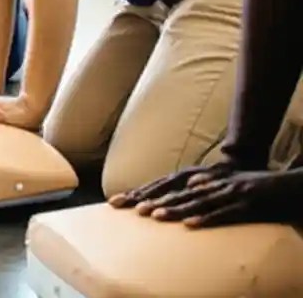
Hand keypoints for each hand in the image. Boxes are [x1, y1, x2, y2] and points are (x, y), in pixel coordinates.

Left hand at [120, 167, 302, 227]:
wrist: (282, 180)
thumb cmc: (249, 182)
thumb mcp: (223, 181)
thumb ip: (205, 183)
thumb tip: (190, 183)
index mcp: (200, 176)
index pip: (164, 184)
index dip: (142, 191)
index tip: (120, 200)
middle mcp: (209, 180)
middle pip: (175, 190)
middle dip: (153, 198)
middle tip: (131, 209)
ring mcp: (227, 190)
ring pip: (195, 201)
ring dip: (176, 208)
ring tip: (155, 216)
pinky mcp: (244, 201)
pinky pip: (223, 213)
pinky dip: (207, 218)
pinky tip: (190, 225)